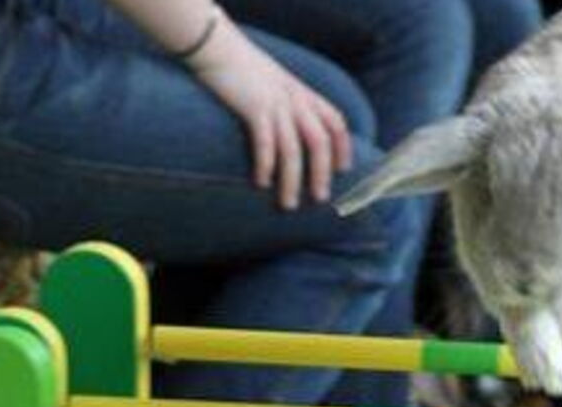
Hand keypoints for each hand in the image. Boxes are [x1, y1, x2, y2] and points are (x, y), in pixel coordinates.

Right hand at [189, 21, 351, 208]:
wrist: (218, 47)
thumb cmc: (245, 70)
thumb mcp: (278, 83)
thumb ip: (293, 104)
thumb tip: (298, 132)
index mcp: (304, 94)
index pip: (335, 122)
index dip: (343, 147)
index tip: (342, 170)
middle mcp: (295, 100)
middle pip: (319, 142)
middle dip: (321, 173)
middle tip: (319, 198)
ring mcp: (276, 104)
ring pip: (292, 149)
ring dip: (292, 180)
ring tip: (288, 203)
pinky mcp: (254, 108)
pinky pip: (265, 142)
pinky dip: (266, 165)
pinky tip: (262, 183)